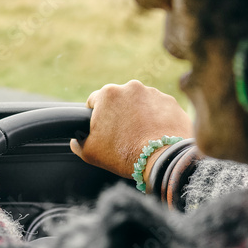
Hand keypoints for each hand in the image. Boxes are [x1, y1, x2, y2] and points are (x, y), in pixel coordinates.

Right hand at [70, 80, 192, 183]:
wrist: (163, 160)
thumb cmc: (123, 154)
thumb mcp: (90, 152)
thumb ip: (78, 142)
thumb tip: (76, 140)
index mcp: (107, 94)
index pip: (93, 102)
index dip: (95, 117)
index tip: (102, 130)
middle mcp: (131, 87)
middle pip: (118, 101)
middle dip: (118, 114)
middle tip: (121, 136)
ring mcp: (153, 93)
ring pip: (139, 103)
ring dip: (138, 115)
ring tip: (140, 136)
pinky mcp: (171, 102)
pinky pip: (158, 108)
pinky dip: (156, 118)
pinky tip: (154, 134)